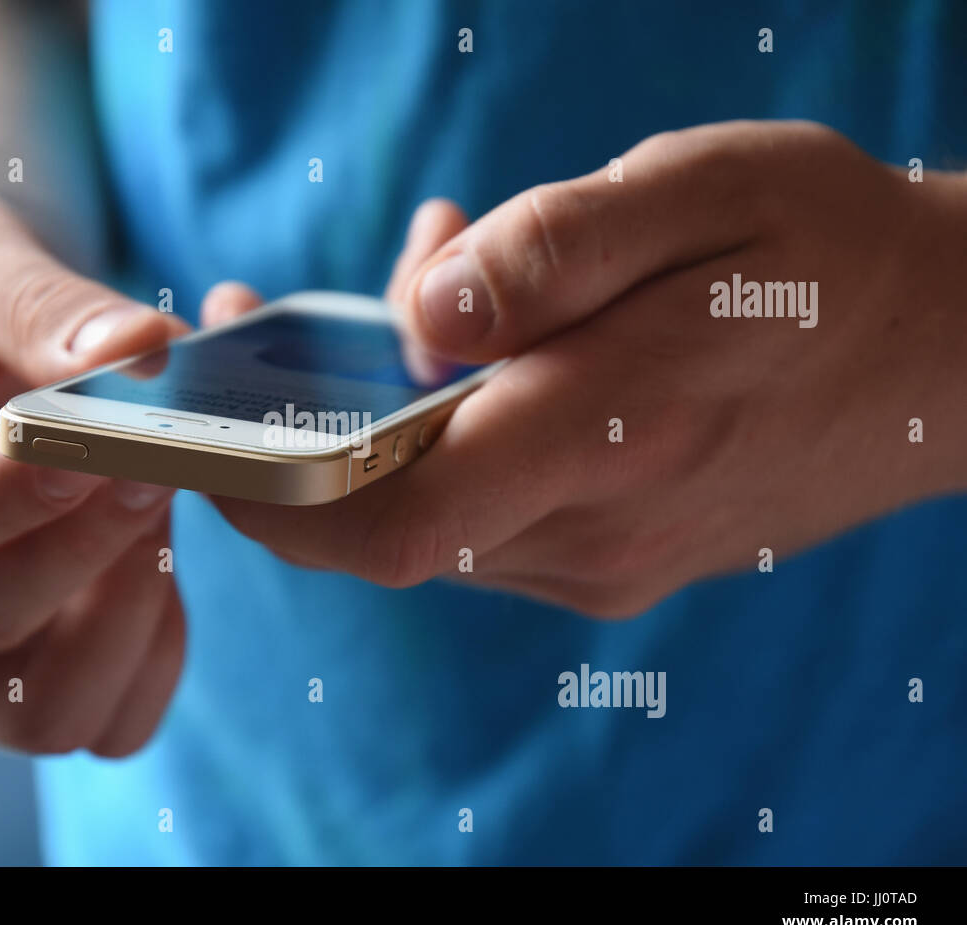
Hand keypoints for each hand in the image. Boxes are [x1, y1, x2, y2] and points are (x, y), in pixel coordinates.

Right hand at [0, 188, 248, 752]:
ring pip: (48, 709)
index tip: (91, 446)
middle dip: (86, 544)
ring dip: (129, 612)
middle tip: (165, 455)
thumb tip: (146, 351)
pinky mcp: (27, 680)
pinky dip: (154, 650)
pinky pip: (109, 716)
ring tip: (163, 502)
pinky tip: (164, 554)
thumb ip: (44, 309)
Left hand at [211, 122, 966, 616]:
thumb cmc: (827, 253)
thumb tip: (418, 309)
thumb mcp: (703, 194)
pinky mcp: (605, 559)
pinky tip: (467, 346)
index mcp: (611, 432)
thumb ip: (556, 251)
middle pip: (381, 526)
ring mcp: (600, 560)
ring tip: (399, 287)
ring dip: (370, 425)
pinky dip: (435, 440)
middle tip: (262, 317)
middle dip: (294, 440)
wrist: (942, 356)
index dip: (273, 497)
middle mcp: (594, 530)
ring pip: (425, 517)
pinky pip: (479, 513)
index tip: (202, 430)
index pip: (392, 520)